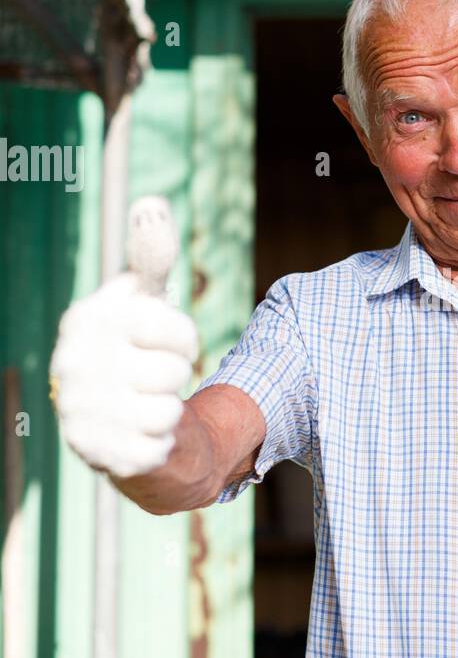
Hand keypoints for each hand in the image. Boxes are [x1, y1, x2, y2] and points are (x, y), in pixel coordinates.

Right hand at [49, 196, 198, 479]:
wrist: (114, 416)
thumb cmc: (135, 347)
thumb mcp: (143, 298)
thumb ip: (151, 256)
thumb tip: (151, 204)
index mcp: (87, 319)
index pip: (173, 329)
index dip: (185, 338)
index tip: (169, 341)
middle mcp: (72, 363)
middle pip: (174, 372)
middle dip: (176, 375)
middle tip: (153, 376)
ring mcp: (80, 410)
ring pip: (168, 410)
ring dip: (168, 409)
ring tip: (145, 402)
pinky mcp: (95, 453)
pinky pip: (159, 447)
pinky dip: (160, 441)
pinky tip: (139, 431)